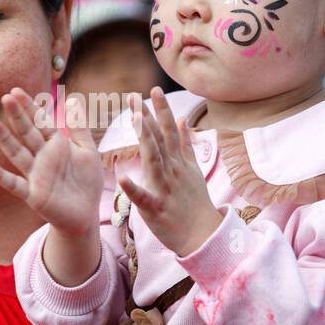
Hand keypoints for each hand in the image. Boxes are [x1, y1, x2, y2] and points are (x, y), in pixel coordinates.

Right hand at [0, 87, 102, 236]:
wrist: (86, 214)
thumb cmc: (86, 182)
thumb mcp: (88, 152)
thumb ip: (80, 128)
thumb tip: (73, 100)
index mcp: (55, 145)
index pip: (40, 122)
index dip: (30, 107)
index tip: (16, 90)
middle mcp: (41, 157)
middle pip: (27, 133)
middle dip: (17, 116)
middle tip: (5, 97)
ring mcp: (35, 175)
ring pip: (17, 153)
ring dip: (4, 139)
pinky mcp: (33, 195)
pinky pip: (14, 184)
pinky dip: (1, 176)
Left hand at [117, 88, 223, 257]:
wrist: (203, 235)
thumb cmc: (194, 202)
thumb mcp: (193, 170)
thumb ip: (185, 144)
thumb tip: (183, 119)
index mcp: (178, 162)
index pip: (169, 131)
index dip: (162, 110)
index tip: (154, 88)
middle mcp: (172, 171)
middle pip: (159, 140)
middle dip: (148, 117)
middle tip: (135, 97)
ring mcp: (165, 189)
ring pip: (154, 160)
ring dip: (144, 139)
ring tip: (134, 121)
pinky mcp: (156, 209)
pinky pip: (143, 198)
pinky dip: (133, 188)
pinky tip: (122, 178)